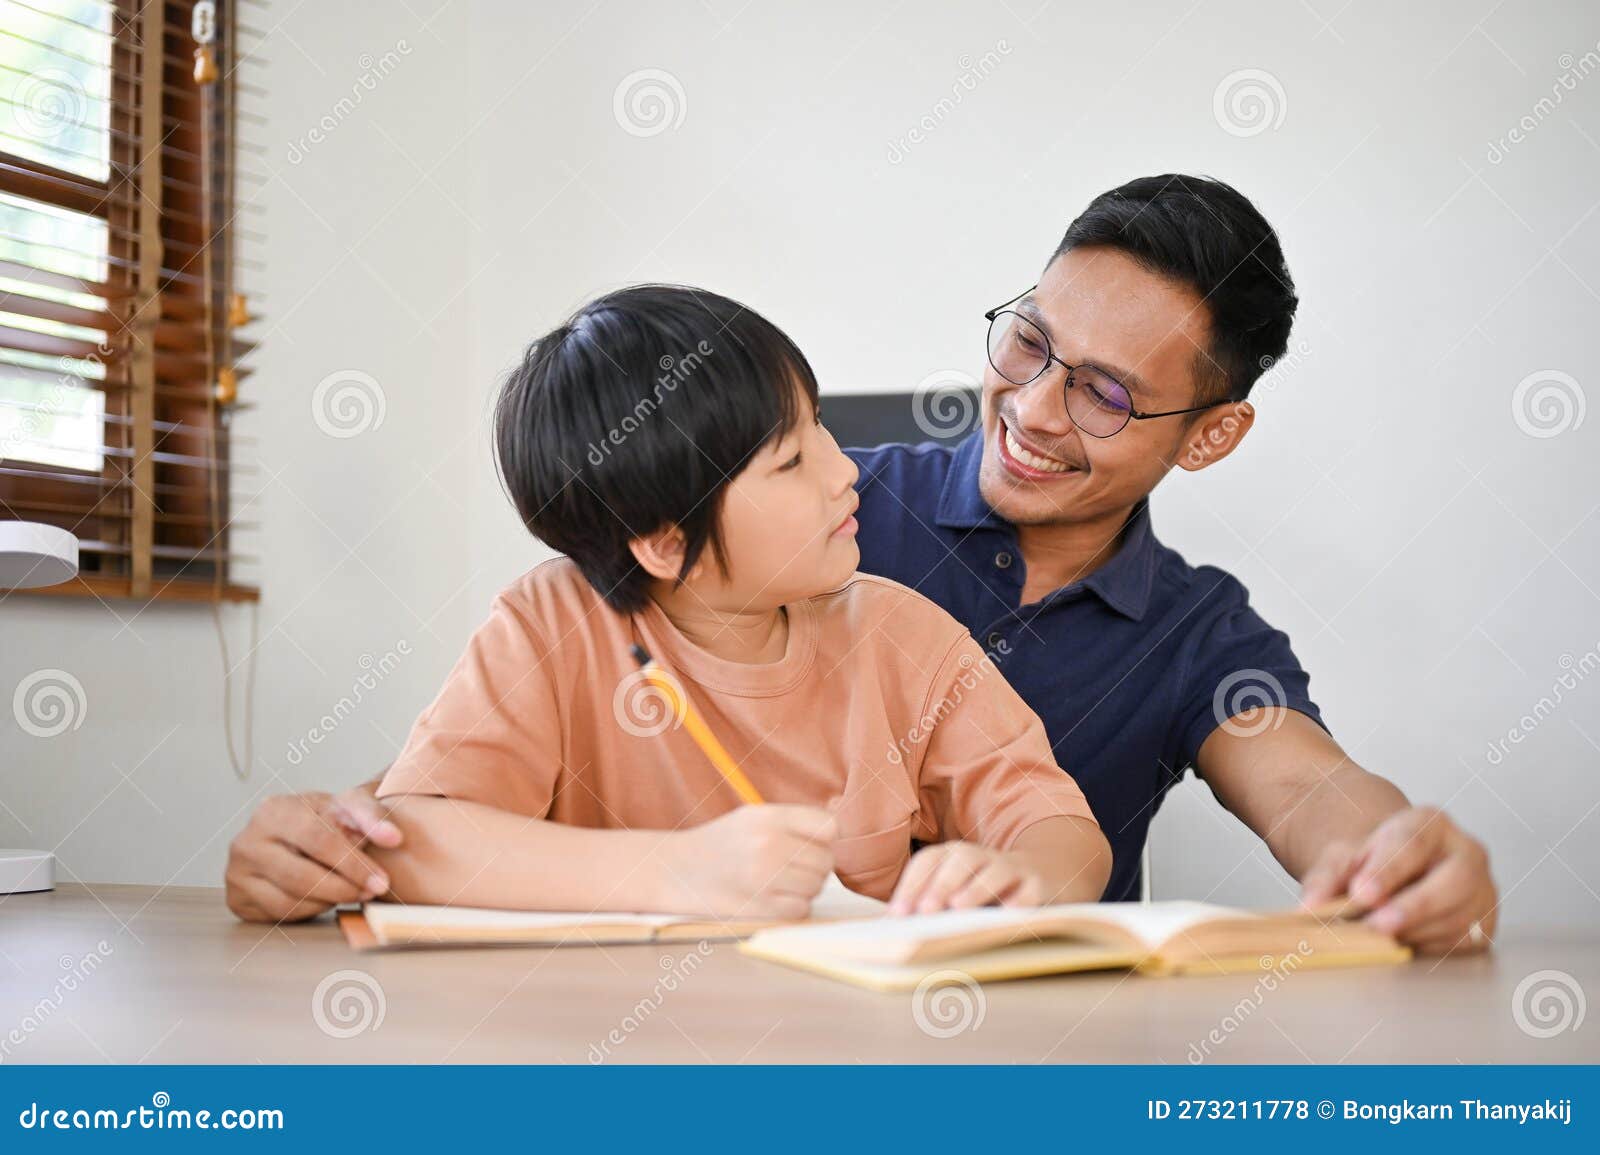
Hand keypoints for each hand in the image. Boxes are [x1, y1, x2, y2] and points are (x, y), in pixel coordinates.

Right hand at [225, 785, 401, 922]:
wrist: (298, 831)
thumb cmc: (327, 819)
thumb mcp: (350, 806)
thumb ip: (373, 816)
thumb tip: (393, 838)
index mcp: (273, 811)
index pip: (317, 841)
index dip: (353, 863)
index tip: (382, 880)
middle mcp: (246, 841)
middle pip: (301, 876)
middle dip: (343, 888)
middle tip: (372, 892)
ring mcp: (236, 871)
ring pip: (289, 900)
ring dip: (328, 901)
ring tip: (350, 890)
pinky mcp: (237, 898)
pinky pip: (278, 915)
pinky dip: (309, 910)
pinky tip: (324, 897)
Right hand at [660, 805, 835, 920]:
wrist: (679, 870)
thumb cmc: (724, 843)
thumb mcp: (754, 817)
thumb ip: (795, 821)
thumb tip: (837, 830)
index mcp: (769, 817)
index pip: (830, 828)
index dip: (824, 839)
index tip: (809, 843)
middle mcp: (768, 845)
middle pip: (826, 861)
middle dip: (815, 866)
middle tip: (790, 866)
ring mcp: (764, 878)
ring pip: (817, 887)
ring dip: (805, 888)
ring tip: (779, 880)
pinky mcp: (760, 908)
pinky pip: (801, 909)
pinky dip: (792, 907)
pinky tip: (772, 897)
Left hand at [889, 841, 1044, 915]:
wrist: (1041, 875)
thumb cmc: (985, 891)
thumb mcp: (957, 892)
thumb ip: (929, 904)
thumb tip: (893, 927)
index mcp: (956, 855)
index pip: (929, 861)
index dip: (912, 884)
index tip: (898, 914)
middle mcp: (983, 856)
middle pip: (961, 861)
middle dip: (941, 885)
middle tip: (926, 911)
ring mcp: (1013, 868)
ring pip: (995, 871)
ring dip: (976, 889)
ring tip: (958, 909)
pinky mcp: (1038, 884)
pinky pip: (1030, 889)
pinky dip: (1020, 899)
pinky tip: (1008, 912)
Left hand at [1300, 805, 1496, 954]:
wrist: (1398, 876)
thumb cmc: (1374, 865)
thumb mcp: (1346, 859)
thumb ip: (1327, 879)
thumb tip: (1310, 908)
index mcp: (1431, 824)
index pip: (1412, 843)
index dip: (1387, 870)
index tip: (1360, 893)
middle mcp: (1466, 854)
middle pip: (1453, 879)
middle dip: (1415, 905)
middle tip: (1377, 925)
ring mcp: (1481, 891)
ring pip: (1459, 917)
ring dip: (1416, 933)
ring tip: (1377, 940)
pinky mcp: (1484, 926)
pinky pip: (1462, 943)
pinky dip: (1428, 949)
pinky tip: (1399, 948)